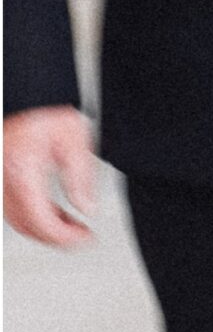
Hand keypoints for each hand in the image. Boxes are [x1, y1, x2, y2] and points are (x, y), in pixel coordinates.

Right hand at [4, 106, 96, 246]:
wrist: (28, 93)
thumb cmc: (46, 109)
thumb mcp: (74, 142)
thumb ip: (80, 179)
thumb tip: (86, 208)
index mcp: (22, 170)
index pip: (40, 220)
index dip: (64, 237)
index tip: (85, 238)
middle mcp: (4, 178)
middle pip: (24, 224)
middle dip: (54, 237)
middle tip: (81, 237)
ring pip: (16, 218)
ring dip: (44, 228)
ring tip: (73, 225)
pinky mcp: (2, 175)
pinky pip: (13, 205)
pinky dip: (34, 214)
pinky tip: (56, 213)